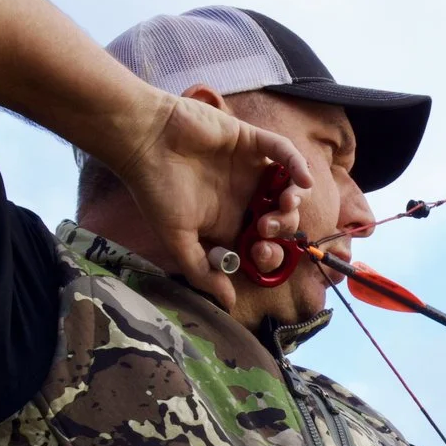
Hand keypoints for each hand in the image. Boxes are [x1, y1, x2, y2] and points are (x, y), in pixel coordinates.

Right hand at [107, 86, 314, 307]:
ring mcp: (249, 170)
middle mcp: (243, 197)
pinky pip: (283, 152)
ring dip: (294, 200)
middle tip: (267, 227)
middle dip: (284, 228)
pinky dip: (298, 165)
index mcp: (228, 222)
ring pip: (288, 188)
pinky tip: (302, 179)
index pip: (263, 243)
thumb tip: (228, 304)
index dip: (270, 252)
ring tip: (284, 204)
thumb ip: (202, 271)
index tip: (260, 253)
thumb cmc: (155, 191)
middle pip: (281, 218)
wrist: (143, 142)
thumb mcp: (177, 239)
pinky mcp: (250, 141)